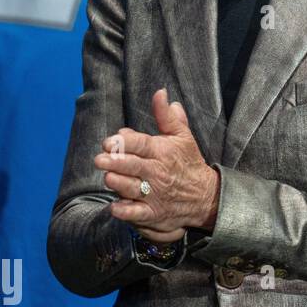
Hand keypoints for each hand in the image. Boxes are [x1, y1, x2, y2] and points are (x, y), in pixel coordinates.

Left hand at [93, 88, 219, 243]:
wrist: (206, 197)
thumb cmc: (188, 163)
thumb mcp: (182, 137)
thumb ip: (166, 116)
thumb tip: (160, 92)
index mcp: (163, 151)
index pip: (141, 143)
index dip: (124, 141)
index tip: (109, 141)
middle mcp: (158, 172)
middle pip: (133, 165)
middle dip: (115, 162)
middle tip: (100, 159)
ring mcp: (155, 194)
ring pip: (132, 188)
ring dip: (118, 183)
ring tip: (109, 177)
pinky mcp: (153, 213)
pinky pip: (136, 214)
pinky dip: (125, 211)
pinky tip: (115, 206)